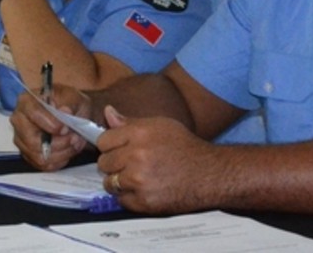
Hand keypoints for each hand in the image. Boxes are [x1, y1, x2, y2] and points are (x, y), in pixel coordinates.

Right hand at [11, 84, 91, 170]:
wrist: (74, 114)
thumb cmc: (70, 104)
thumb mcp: (74, 97)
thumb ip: (69, 103)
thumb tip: (64, 111)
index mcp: (27, 101)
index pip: (33, 114)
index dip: (51, 124)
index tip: (66, 128)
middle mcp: (19, 120)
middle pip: (33, 141)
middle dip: (59, 143)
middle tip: (75, 138)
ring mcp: (21, 139)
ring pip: (39, 156)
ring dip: (62, 152)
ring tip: (76, 143)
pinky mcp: (28, 153)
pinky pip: (43, 164)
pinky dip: (60, 160)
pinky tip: (69, 150)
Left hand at [95, 105, 219, 212]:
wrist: (209, 174)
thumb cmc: (186, 148)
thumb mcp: (161, 125)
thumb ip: (130, 122)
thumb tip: (108, 112)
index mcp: (140, 133)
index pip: (103, 140)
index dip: (111, 145)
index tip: (119, 149)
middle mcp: (137, 155)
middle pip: (104, 162)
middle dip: (114, 164)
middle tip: (132, 164)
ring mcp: (139, 179)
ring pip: (110, 183)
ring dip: (120, 182)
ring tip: (139, 177)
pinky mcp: (143, 200)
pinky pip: (121, 200)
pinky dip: (131, 197)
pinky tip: (146, 188)